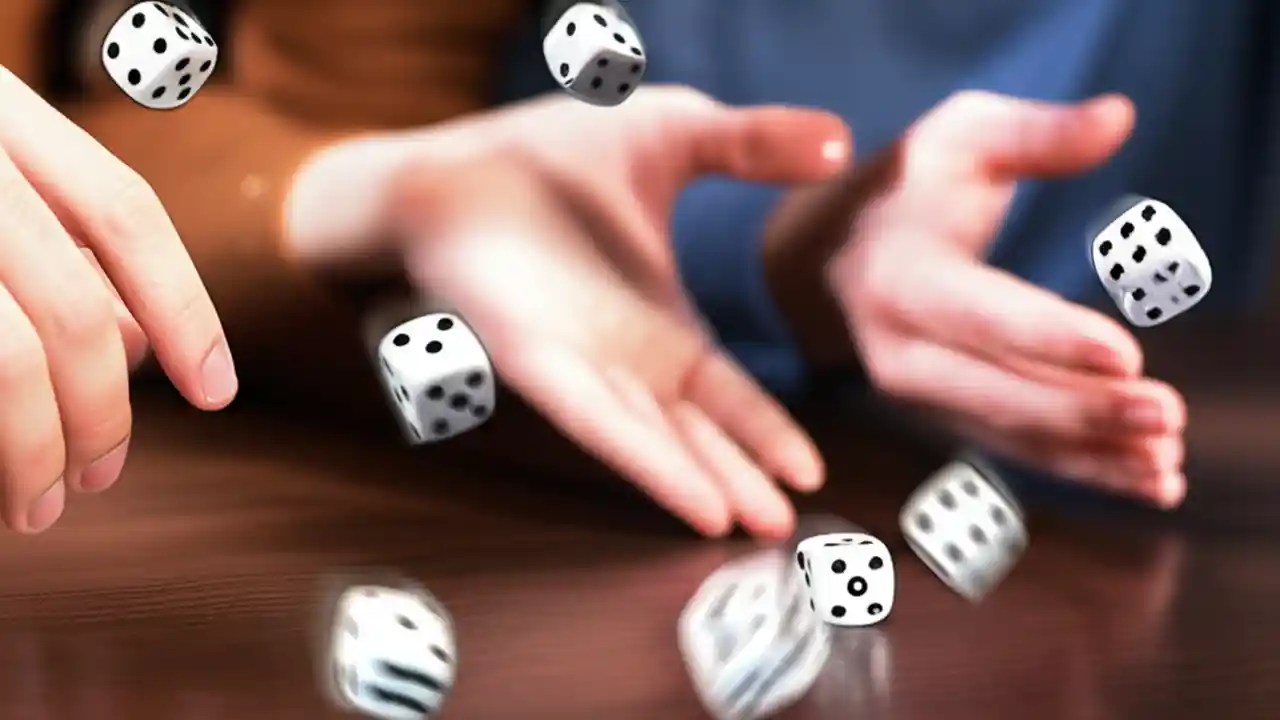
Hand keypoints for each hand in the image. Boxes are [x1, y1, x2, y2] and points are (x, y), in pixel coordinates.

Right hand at [0, 67, 234, 531]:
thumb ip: (52, 232)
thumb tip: (138, 349)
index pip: (122, 214)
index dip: (186, 309)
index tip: (219, 392)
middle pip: (70, 308)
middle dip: (101, 414)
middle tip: (102, 477)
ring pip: (3, 359)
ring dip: (34, 448)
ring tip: (39, 504)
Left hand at [286, 87, 850, 537]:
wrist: (459, 157)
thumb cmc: (558, 152)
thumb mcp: (677, 135)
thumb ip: (754, 144)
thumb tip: (841, 142)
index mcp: (659, 324)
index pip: (724, 391)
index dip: (767, 430)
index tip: (812, 471)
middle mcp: (622, 358)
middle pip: (693, 432)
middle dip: (742, 479)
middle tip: (788, 529)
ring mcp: (577, 363)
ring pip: (651, 439)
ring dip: (701, 484)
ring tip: (754, 528)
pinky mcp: (530, 360)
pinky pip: (598, 421)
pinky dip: (650, 462)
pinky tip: (696, 502)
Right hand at [765, 91, 1184, 507]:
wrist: (837, 253)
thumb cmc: (911, 186)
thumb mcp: (961, 137)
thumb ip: (1038, 133)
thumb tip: (1119, 117)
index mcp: (895, 274)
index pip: (975, 312)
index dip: (1047, 337)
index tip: (1124, 354)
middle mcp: (896, 348)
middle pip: (995, 391)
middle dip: (1083, 410)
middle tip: (1167, 415)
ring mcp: (917, 393)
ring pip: (1010, 434)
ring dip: (1092, 454)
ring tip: (1166, 465)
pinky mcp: (945, 414)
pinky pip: (1016, 450)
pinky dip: (1082, 467)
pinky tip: (1147, 478)